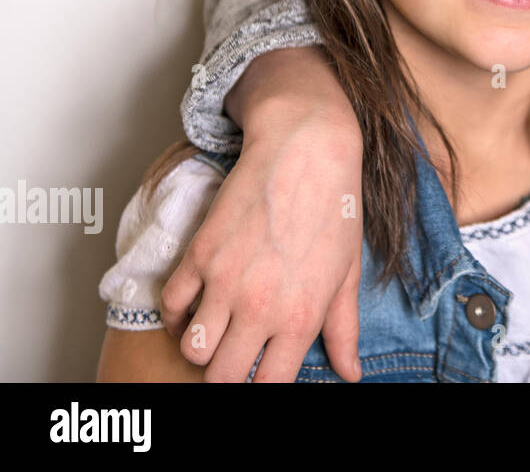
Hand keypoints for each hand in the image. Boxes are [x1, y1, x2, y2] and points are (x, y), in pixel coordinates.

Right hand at [160, 47, 364, 381]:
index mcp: (302, 317)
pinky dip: (177, 315)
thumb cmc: (335, 207)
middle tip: (237, 353)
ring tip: (217, 330)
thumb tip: (351, 373)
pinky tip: (195, 306)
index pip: (269, 386)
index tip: (263, 372)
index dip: (263, 386)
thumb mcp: (347, 272)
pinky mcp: (200, 254)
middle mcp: (261, 307)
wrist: (306, 148)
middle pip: (221, 376)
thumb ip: (344, 329)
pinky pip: (171, 306)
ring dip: (200, 346)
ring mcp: (225, 282)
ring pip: (191, 349)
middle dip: (227, 372)